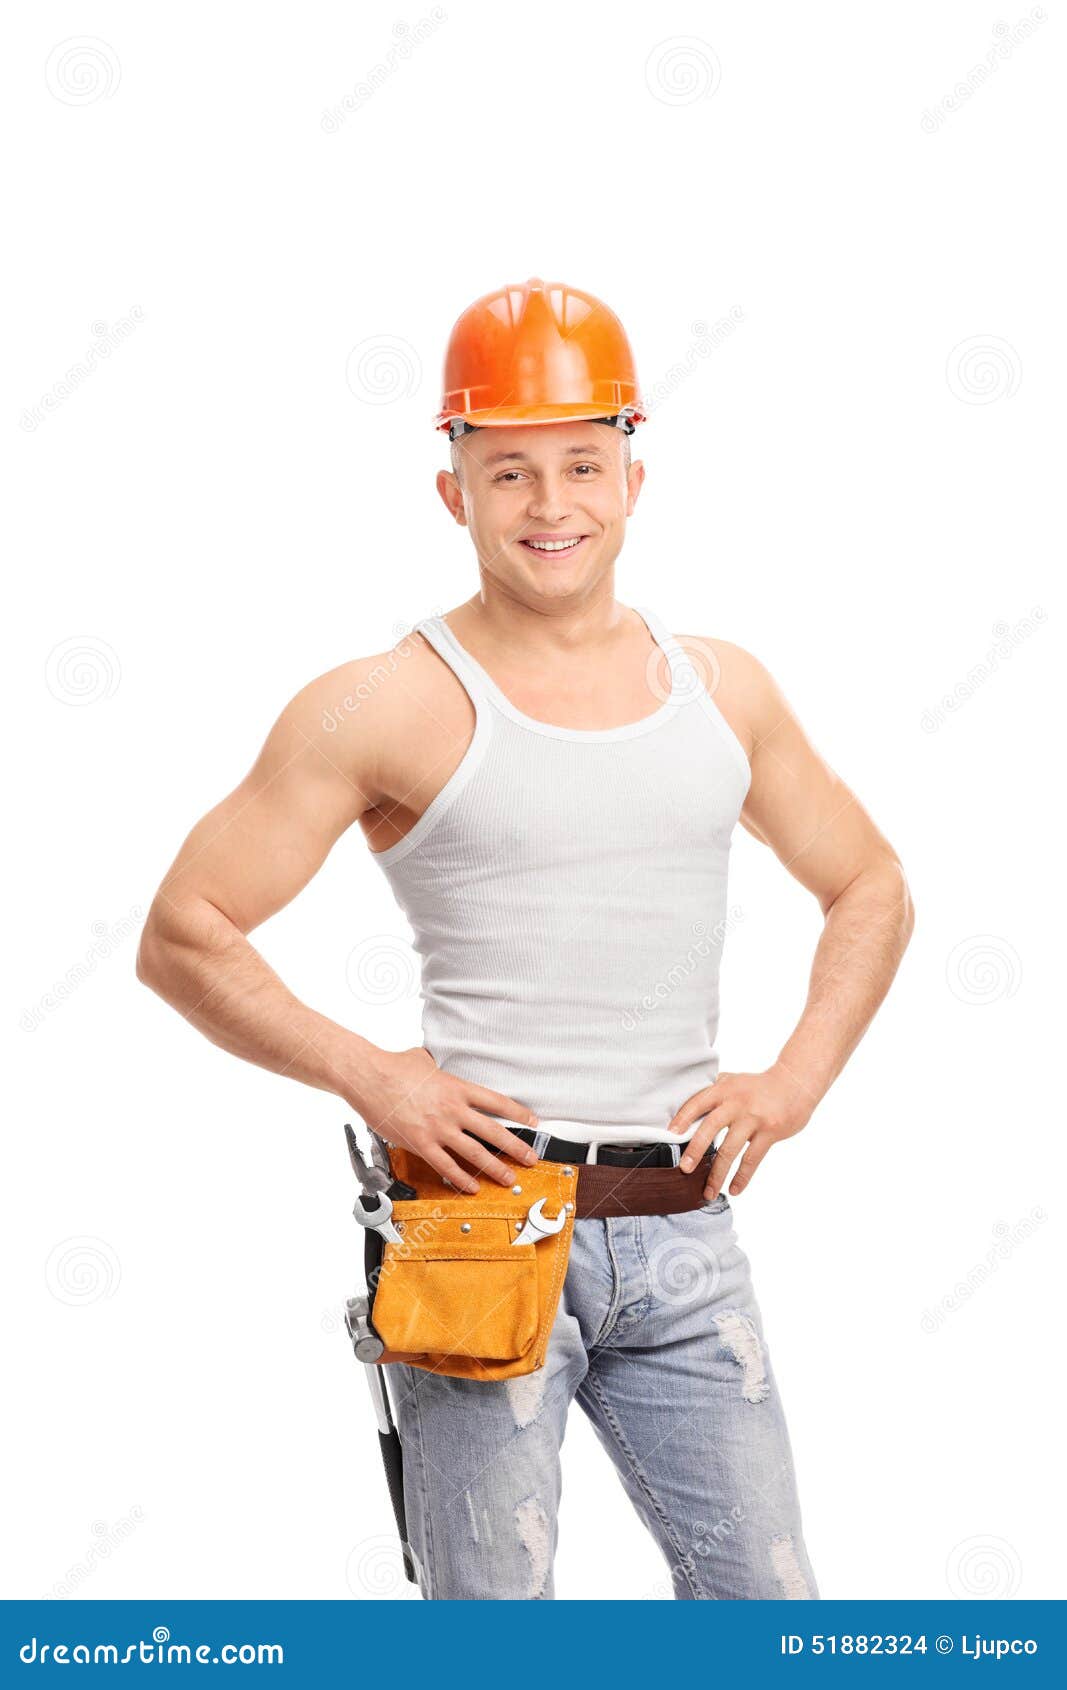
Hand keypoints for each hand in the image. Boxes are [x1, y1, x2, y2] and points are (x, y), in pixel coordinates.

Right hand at [351, 1046, 539, 1193]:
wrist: (369, 1077)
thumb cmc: (394, 1067)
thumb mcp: (424, 1060)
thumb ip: (436, 1067)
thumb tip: (433, 1062)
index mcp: (457, 1088)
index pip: (497, 1102)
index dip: (519, 1113)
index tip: (533, 1122)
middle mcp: (453, 1109)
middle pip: (493, 1131)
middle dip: (515, 1148)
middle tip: (530, 1159)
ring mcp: (438, 1128)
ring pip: (474, 1153)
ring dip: (494, 1168)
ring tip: (508, 1178)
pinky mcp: (421, 1143)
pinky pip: (446, 1166)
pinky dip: (461, 1178)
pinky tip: (472, 1186)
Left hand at [668, 1065, 814, 1198]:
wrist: (795, 1083)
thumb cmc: (758, 1085)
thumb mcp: (733, 1081)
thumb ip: (712, 1093)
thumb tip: (685, 1112)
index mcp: (724, 1088)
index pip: (697, 1103)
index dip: (683, 1119)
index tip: (671, 1136)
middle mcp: (736, 1102)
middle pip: (710, 1128)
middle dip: (695, 1150)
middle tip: (684, 1169)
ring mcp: (754, 1118)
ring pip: (730, 1150)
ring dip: (717, 1173)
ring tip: (708, 1192)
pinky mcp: (770, 1132)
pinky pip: (752, 1159)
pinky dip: (742, 1176)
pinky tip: (734, 1190)